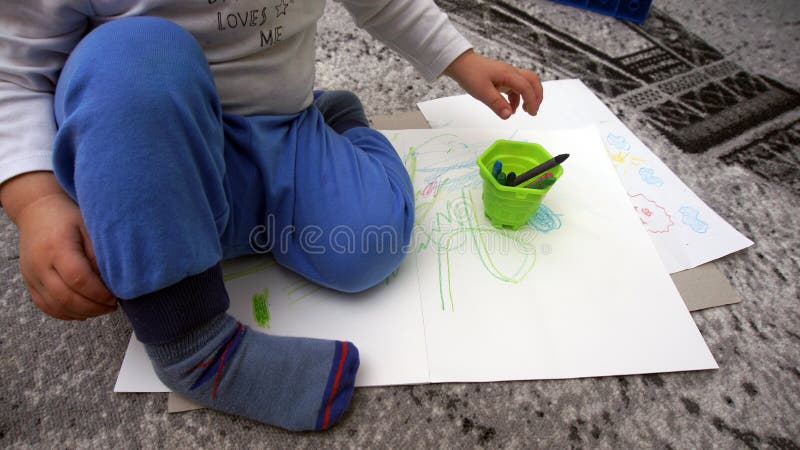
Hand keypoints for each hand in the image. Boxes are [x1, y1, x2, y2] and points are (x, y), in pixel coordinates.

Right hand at [2, 172, 115, 319]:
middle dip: (93, 307)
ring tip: (102, 308)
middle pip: (66, 297)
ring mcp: (31, 276)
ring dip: (82, 312)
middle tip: (112, 306)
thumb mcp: (89, 227)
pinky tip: (84, 310)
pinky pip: (47, 306)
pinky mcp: (29, 283)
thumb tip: (114, 281)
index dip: (98, 293)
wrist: (37, 211)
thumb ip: (99, 254)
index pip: (78, 279)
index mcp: (57, 247)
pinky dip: (67, 313)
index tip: (115, 296)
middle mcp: (39, 265)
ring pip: (56, 306)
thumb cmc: (68, 218)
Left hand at [444, 50, 542, 118]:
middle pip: (532, 81)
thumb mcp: (482, 92)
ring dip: (528, 97)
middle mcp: (511, 72)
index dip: (532, 100)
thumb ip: (497, 104)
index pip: (526, 87)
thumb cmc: (470, 75)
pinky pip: (515, 87)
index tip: (531, 113)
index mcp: (508, 74)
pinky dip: (517, 98)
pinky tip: (511, 108)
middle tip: (534, 111)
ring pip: (525, 83)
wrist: (460, 64)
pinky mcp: (502, 78)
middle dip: (537, 96)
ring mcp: (507, 74)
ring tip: (525, 111)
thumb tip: (508, 115)